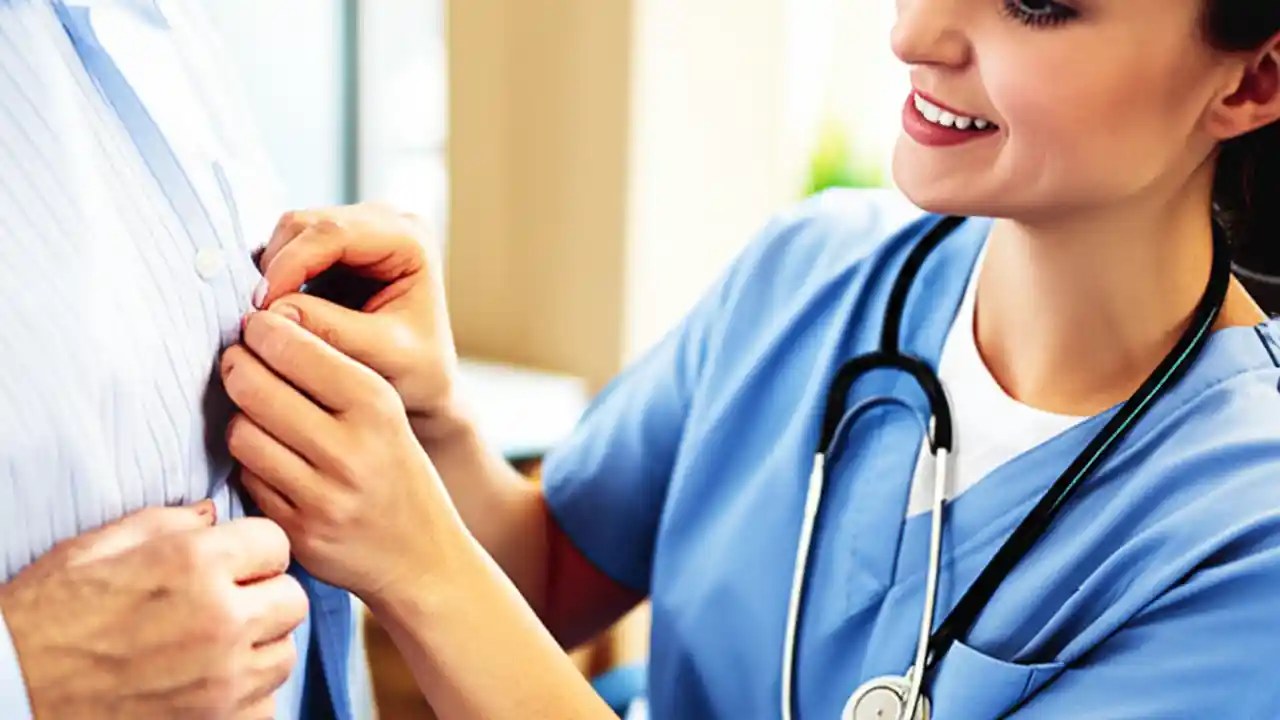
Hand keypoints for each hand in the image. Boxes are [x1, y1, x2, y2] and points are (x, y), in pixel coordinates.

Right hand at [0, 503, 306, 719]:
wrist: (12, 686)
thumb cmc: (47, 614)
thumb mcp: (99, 547)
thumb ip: (169, 524)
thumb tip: (213, 514)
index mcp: (195, 564)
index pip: (275, 543)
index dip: (253, 549)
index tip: (232, 559)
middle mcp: (221, 619)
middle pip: (292, 598)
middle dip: (265, 594)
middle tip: (229, 600)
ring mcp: (222, 678)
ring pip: (285, 653)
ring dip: (261, 645)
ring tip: (220, 642)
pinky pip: (265, 704)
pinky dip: (248, 695)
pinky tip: (213, 681)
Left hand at [222, 308, 467, 602]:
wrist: (424, 556)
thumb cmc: (394, 468)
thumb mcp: (384, 411)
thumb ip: (331, 371)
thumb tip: (259, 329)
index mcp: (376, 404)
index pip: (291, 346)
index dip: (261, 331)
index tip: (256, 330)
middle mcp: (351, 448)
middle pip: (254, 386)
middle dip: (237, 368)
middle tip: (238, 364)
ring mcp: (323, 495)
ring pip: (241, 434)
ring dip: (241, 421)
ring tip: (259, 418)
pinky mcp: (299, 531)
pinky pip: (247, 479)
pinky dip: (252, 466)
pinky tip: (272, 463)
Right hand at [254, 204, 461, 438]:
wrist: (424, 385)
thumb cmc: (418, 373)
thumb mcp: (384, 356)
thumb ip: (334, 331)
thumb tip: (275, 310)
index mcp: (409, 239)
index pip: (334, 232)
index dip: (291, 264)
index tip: (263, 307)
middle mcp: (384, 222)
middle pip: (305, 224)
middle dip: (275, 268)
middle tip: (257, 318)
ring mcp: (357, 230)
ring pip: (289, 234)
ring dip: (271, 274)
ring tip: (266, 320)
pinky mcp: (335, 248)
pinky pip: (288, 251)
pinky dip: (274, 279)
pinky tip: (272, 314)